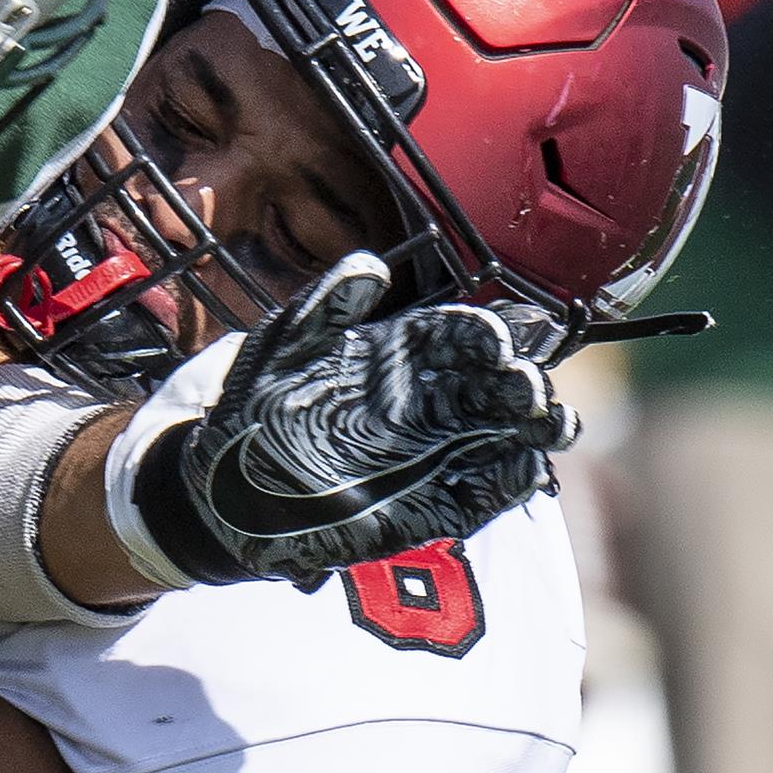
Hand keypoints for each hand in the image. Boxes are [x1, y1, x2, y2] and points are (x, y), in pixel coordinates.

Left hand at [115, 253, 574, 584]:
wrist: (221, 489)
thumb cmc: (249, 408)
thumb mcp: (280, 347)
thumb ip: (325, 307)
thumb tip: (369, 266)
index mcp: (395, 355)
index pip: (454, 334)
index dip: (481, 332)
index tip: (497, 335)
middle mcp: (423, 400)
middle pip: (489, 384)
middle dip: (518, 381)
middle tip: (529, 383)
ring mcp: (430, 453)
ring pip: (500, 435)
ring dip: (531, 428)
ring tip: (551, 421)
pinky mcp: (427, 506)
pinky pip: (479, 495)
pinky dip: (504, 484)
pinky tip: (521, 469)